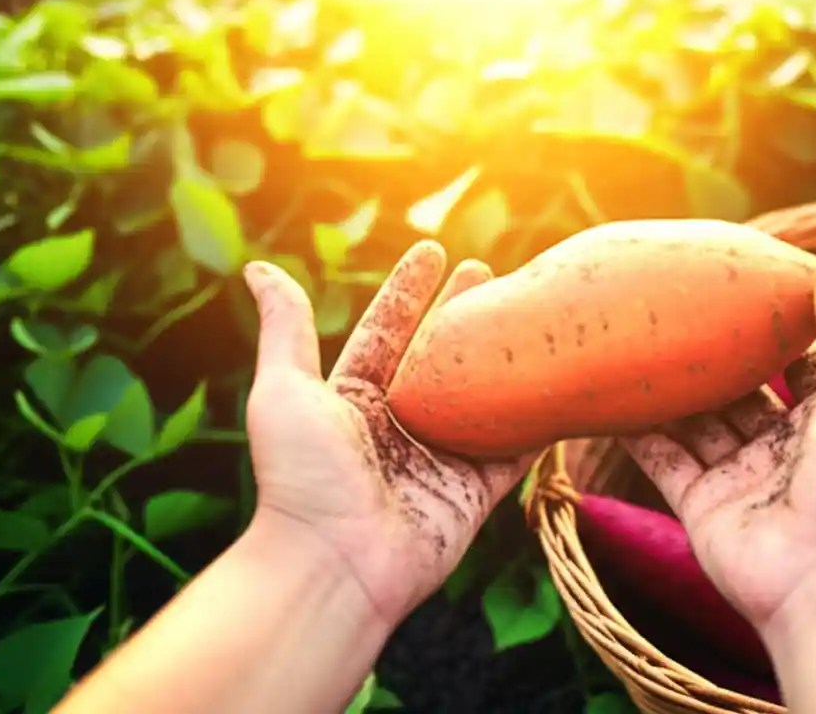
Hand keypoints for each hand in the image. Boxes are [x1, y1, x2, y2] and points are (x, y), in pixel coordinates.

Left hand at [242, 241, 536, 626]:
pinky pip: (513, 450)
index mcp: (353, 398)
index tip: (433, 250)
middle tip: (491, 272)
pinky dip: (535, 421)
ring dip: (504, 357)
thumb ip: (286, 330)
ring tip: (530, 311)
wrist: (334, 565)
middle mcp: (398, 424)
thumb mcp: (285, 391)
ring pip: (482, 396)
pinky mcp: (473, 493)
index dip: (409, 290)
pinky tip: (557, 384)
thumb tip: (258, 271)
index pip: (387, 330)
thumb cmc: (302, 478)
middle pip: (441, 356)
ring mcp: (438, 458)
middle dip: (464, 313)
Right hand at [620, 249, 815, 629]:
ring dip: (669, 380)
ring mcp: (739, 473)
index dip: (770, 321)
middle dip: (709, 347)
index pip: (796, 356)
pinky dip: (635, 426)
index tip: (734, 280)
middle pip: (738, 383)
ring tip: (630, 331)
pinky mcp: (699, 501)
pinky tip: (609, 388)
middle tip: (669, 299)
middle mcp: (783, 442)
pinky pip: (661, 455)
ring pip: (696, 415)